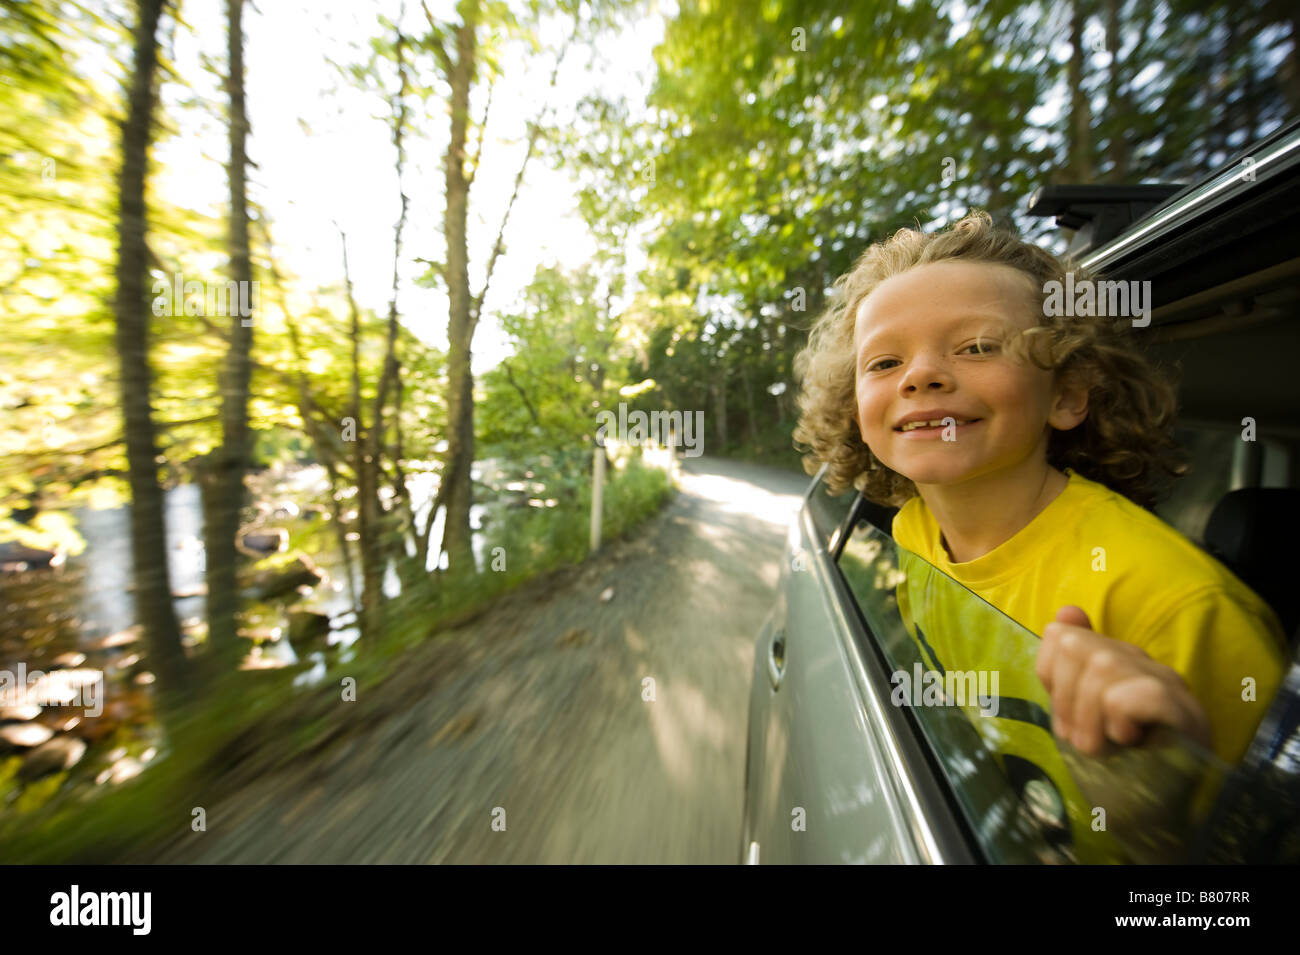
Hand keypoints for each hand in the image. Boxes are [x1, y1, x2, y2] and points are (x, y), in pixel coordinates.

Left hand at [1036, 605, 1211, 755]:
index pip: (1062, 637)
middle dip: (1066, 701)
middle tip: (1083, 739)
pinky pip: (1128, 696)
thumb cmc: (1117, 767)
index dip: (1051, 679)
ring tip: (1105, 747)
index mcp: (1116, 660)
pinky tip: (1129, 742)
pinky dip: (1117, 722)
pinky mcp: (1185, 711)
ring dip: (1089, 720)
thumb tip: (1066, 613)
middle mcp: (1143, 663)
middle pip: (1076, 647)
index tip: (1067, 717)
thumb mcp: (1080, 717)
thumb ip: (1067, 669)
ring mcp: (1169, 683)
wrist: (1157, 816)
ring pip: (1102, 667)